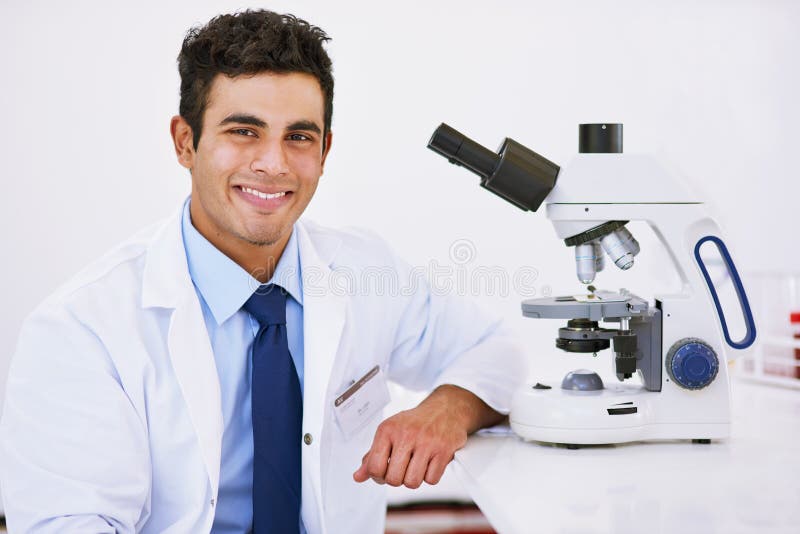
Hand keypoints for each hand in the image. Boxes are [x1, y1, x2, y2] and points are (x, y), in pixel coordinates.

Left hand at [352, 385, 501, 488]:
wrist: (446, 408)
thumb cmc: (414, 423)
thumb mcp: (389, 432)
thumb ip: (372, 455)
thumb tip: (358, 477)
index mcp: (387, 429)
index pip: (374, 467)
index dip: (378, 477)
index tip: (386, 471)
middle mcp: (406, 434)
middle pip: (394, 479)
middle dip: (397, 479)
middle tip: (403, 468)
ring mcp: (426, 442)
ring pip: (412, 482)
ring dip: (414, 479)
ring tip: (416, 466)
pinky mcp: (444, 450)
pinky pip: (431, 480)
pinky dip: (430, 476)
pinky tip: (430, 462)